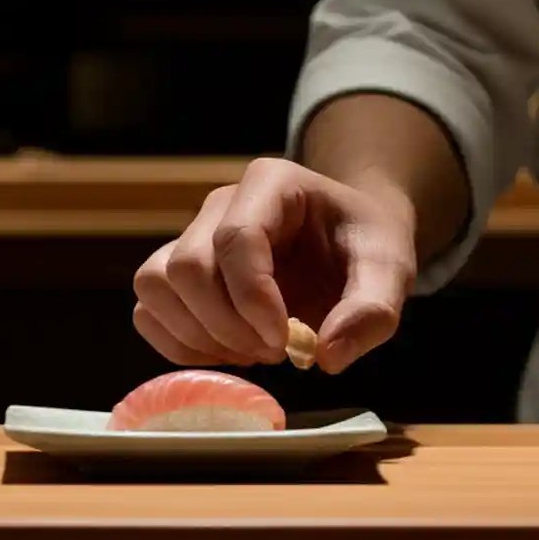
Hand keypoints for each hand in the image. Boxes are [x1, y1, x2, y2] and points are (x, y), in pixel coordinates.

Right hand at [133, 157, 417, 373]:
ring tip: (250, 352)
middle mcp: (220, 204)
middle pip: (187, 266)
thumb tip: (325, 355)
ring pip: (155, 285)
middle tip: (277, 351)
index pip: (236, 239)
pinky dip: (178, 344)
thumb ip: (372, 311)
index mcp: (271, 184)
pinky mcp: (178, 272)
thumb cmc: (364, 245)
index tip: (286, 341)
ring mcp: (192, 236)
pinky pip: (148, 309)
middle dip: (228, 325)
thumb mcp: (390, 269)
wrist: (347, 241)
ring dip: (197, 335)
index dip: (253, 299)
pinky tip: (225, 355)